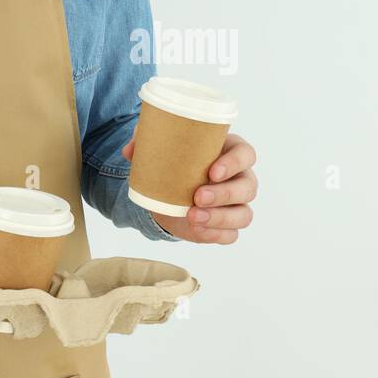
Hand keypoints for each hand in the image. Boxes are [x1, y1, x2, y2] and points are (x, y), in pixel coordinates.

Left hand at [122, 132, 257, 243]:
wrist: (172, 190)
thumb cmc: (178, 160)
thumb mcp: (165, 146)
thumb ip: (148, 142)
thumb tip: (129, 151)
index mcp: (231, 152)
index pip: (246, 155)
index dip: (234, 164)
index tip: (212, 171)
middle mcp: (241, 178)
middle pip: (248, 187)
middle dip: (224, 194)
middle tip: (197, 197)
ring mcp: (238, 205)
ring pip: (243, 214)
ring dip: (220, 218)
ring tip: (192, 217)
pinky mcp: (228, 226)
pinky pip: (231, 235)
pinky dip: (215, 234)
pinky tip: (197, 230)